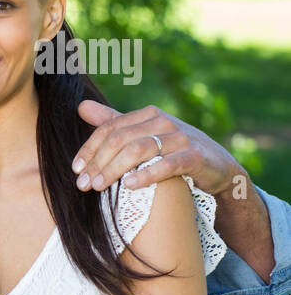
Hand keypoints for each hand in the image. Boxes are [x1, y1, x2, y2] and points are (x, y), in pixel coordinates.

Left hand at [72, 101, 241, 196]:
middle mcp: (163, 122)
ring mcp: (180, 137)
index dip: (89, 149)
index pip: (110, 128)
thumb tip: (81, 106)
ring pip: (138, 150)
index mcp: (148, 115)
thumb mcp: (144, 135)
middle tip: (83, 185)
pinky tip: (129, 186)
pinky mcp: (195, 156)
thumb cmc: (174, 152)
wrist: (218, 169)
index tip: (75, 169)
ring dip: (114, 170)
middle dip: (98, 163)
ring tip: (98, 187)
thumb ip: (114, 122)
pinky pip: (167, 164)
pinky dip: (146, 175)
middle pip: (120, 139)